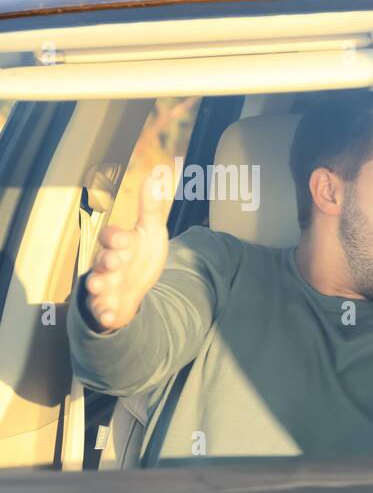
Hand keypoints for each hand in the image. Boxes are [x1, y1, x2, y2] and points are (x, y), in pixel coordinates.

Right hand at [83, 170, 170, 331]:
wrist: (134, 288)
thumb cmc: (139, 256)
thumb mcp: (150, 232)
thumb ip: (150, 208)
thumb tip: (154, 176)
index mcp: (119, 244)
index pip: (113, 237)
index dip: (116, 237)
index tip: (123, 238)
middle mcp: (108, 263)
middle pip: (104, 259)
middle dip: (107, 260)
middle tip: (114, 261)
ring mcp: (105, 285)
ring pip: (97, 283)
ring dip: (98, 285)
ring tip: (99, 287)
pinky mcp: (105, 305)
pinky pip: (101, 309)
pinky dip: (104, 313)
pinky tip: (109, 316)